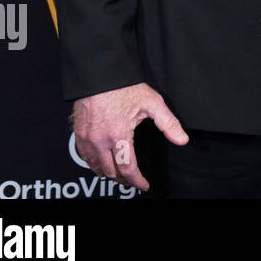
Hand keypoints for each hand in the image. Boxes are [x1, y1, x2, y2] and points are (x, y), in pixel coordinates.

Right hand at [72, 82, 188, 191]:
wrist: (99, 75)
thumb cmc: (124, 87)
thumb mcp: (152, 102)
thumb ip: (168, 123)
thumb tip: (182, 139)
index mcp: (118, 135)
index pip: (128, 168)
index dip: (137, 181)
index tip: (144, 185)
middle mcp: (99, 140)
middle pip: (110, 172)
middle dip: (123, 179)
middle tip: (133, 179)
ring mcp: (86, 139)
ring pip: (96, 167)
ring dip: (108, 173)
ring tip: (120, 173)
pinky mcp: (78, 135)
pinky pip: (85, 158)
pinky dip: (95, 164)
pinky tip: (103, 161)